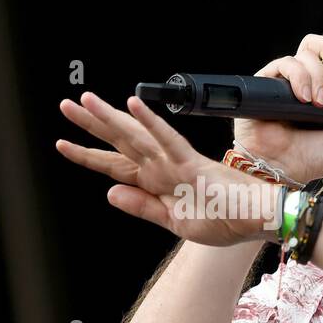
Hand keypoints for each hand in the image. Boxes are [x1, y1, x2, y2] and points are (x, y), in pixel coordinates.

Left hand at [56, 91, 284, 245]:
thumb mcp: (175, 222)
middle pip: (121, 142)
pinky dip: (151, 123)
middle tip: (66, 105)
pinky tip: (134, 105)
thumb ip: (143, 207)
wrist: (259, 219)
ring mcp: (176, 163)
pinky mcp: (194, 165)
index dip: (89, 155)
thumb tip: (109, 193)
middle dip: (92, 124)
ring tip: (85, 100)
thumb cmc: (227, 219)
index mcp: (158, 181)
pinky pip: (168, 141)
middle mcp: (163, 167)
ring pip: (137, 136)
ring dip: (111, 117)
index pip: (117, 165)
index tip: (63, 144)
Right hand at [233, 33, 322, 183]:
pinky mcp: (268, 82)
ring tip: (318, 100)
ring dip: (316, 73)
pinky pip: (285, 62)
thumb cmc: (313, 159)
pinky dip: (298, 76)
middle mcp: (308, 82)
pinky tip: (304, 98)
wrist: (282, 167)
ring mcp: (288, 81)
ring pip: (304, 53)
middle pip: (321, 46)